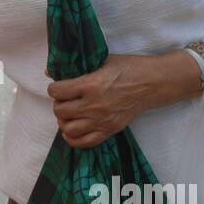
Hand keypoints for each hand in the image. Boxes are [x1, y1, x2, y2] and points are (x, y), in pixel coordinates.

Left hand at [45, 54, 159, 148]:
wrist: (153, 83)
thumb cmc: (129, 68)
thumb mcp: (102, 60)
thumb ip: (77, 67)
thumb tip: (50, 71)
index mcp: (91, 85)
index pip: (57, 92)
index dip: (54, 88)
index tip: (59, 87)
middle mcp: (94, 105)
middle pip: (60, 111)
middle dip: (58, 104)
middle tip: (64, 100)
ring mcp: (102, 120)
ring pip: (68, 129)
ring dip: (64, 121)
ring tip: (69, 113)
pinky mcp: (110, 130)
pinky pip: (84, 142)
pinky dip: (74, 138)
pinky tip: (73, 129)